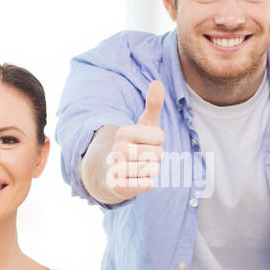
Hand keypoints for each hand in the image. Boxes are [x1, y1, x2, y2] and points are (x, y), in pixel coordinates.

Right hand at [102, 80, 164, 200]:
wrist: (110, 174)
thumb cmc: (134, 145)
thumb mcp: (144, 124)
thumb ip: (152, 105)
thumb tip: (157, 82)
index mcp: (123, 133)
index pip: (159, 136)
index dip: (158, 141)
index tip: (146, 142)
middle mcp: (117, 150)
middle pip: (159, 154)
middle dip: (156, 157)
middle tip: (143, 157)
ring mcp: (117, 169)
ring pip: (154, 169)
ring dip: (151, 170)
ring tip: (139, 168)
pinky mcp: (120, 187)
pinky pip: (148, 184)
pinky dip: (147, 183)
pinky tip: (137, 180)